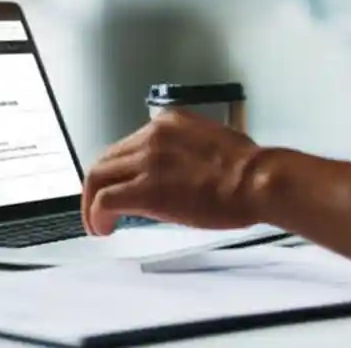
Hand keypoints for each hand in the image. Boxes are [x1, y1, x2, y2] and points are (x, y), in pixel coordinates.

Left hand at [81, 110, 264, 235]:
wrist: (258, 181)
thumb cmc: (248, 171)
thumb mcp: (212, 143)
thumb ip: (186, 151)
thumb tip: (177, 172)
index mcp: (169, 122)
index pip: (128, 143)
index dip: (120, 169)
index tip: (122, 184)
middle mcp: (152, 135)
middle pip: (106, 158)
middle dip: (98, 185)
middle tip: (100, 207)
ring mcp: (147, 161)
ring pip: (97, 177)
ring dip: (92, 202)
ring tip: (98, 223)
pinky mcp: (145, 189)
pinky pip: (105, 201)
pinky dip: (96, 216)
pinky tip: (103, 229)